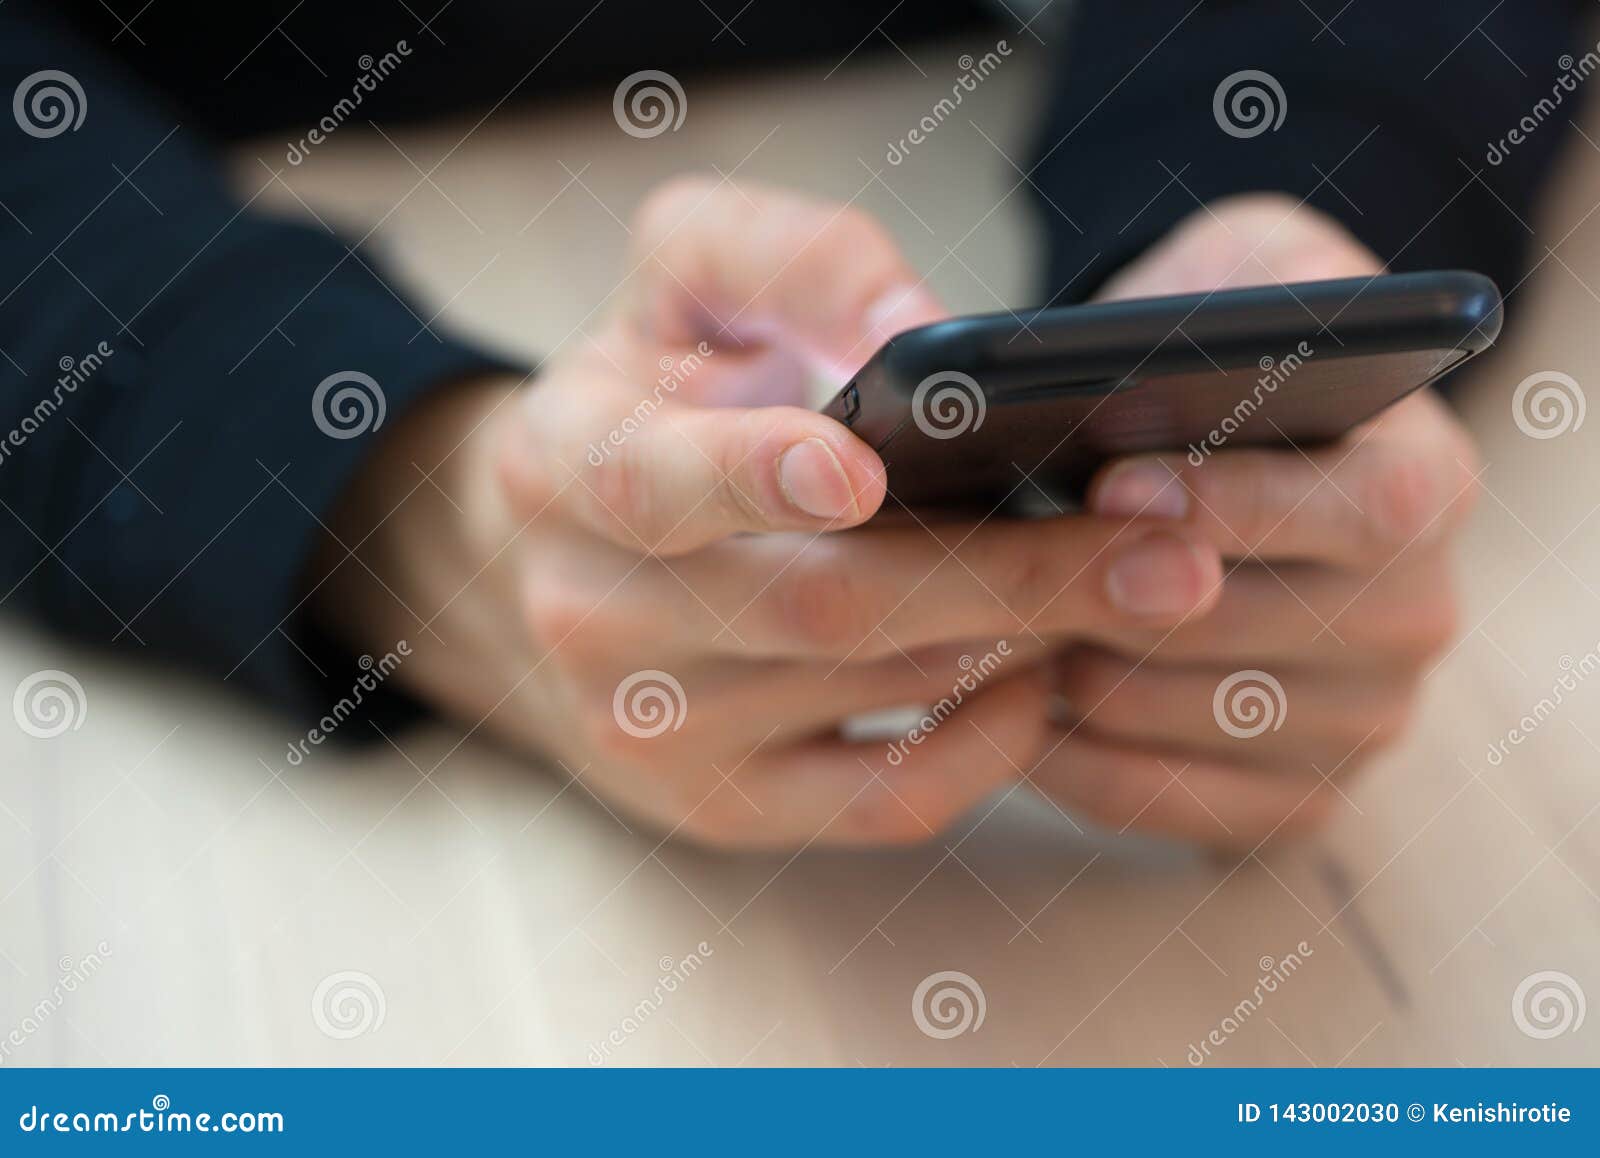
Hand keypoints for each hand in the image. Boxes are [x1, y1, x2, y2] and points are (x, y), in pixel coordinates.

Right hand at [313, 177, 1224, 849]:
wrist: (550, 568)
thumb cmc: (651, 402)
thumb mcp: (683, 283)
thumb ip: (790, 258)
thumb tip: (923, 324)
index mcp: (566, 460)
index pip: (654, 479)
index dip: (757, 474)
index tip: (865, 467)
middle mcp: (593, 611)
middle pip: (822, 604)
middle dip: (1012, 575)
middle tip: (1168, 552)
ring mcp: (655, 731)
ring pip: (876, 691)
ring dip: (1025, 636)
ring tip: (1131, 582)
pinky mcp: (724, 807)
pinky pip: (891, 801)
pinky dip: (995, 742)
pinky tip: (1041, 670)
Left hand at [1031, 194, 1479, 848]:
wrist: (1233, 459)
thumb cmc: (1214, 364)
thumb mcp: (1235, 286)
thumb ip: (1217, 306)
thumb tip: (1105, 372)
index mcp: (1425, 484)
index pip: (1363, 513)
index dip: (1233, 503)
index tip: (1113, 484)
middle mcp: (1415, 616)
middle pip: (1246, 629)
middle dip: (1104, 594)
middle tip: (994, 562)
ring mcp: (1361, 722)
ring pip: (1180, 717)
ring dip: (1067, 668)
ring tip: (982, 615)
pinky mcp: (1294, 800)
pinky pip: (1157, 803)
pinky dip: (1064, 754)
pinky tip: (1005, 695)